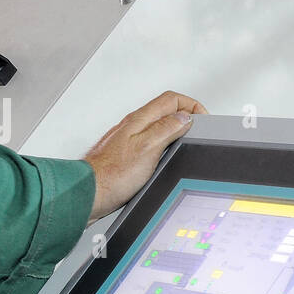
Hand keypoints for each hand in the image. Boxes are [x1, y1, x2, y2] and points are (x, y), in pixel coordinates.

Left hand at [83, 91, 206, 222]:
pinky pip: (150, 142)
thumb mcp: (147, 148)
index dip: (191, 105)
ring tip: (185, 141)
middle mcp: (133, 126)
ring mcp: (129, 140)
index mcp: (139, 120)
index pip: (171, 99)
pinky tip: (166, 157)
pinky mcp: (127, 154)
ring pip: (158, 126)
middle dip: (185, 116)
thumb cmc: (112, 175)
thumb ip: (166, 129)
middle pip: (165, 110)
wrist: (90, 193)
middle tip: (197, 129)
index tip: (202, 120)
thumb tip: (184, 118)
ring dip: (174, 130)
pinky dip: (164, 145)